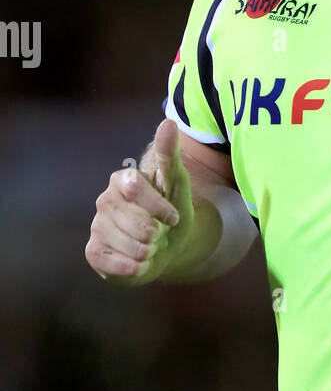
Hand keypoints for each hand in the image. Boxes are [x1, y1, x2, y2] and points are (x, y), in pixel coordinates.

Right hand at [85, 119, 194, 284]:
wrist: (167, 247)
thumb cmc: (172, 212)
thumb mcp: (177, 185)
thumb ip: (171, 155)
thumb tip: (168, 122)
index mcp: (122, 180)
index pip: (135, 189)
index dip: (159, 208)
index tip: (173, 216)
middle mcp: (105, 200)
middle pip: (139, 226)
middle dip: (158, 235)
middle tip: (160, 233)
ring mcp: (97, 226)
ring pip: (132, 247)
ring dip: (150, 252)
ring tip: (151, 246)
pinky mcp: (93, 252)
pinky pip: (116, 264)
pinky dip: (135, 269)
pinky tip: (138, 262)